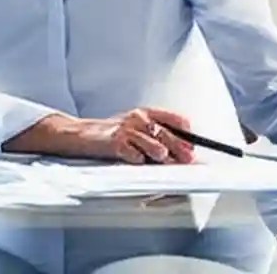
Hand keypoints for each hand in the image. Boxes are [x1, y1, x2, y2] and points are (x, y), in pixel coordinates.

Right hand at [80, 108, 196, 163]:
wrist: (82, 133)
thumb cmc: (113, 131)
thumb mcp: (136, 125)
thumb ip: (157, 134)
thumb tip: (182, 151)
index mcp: (146, 113)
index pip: (174, 120)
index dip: (187, 134)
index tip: (193, 146)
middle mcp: (138, 119)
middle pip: (168, 136)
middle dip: (180, 150)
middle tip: (187, 160)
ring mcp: (127, 131)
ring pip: (155, 147)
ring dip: (162, 156)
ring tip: (163, 160)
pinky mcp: (117, 144)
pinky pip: (136, 156)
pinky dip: (141, 161)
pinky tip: (140, 162)